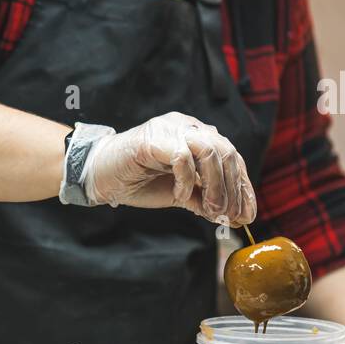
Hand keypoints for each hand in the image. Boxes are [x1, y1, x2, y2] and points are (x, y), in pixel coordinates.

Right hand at [81, 111, 256, 223]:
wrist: (98, 175)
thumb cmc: (136, 182)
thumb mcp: (178, 194)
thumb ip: (203, 199)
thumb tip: (232, 216)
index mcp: (197, 136)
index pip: (231, 158)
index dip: (242, 187)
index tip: (247, 215)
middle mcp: (188, 127)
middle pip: (226, 152)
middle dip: (232, 189)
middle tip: (229, 216)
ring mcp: (170, 129)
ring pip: (210, 150)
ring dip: (216, 185)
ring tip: (211, 210)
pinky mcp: (152, 138)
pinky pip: (181, 156)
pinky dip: (186, 180)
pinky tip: (180, 196)